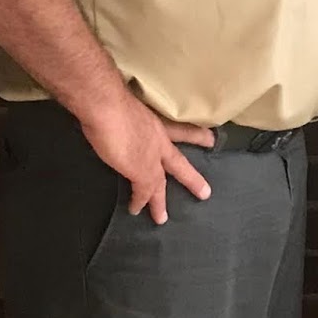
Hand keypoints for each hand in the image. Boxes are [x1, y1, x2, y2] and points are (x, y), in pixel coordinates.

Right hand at [78, 94, 214, 224]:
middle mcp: (158, 140)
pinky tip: (136, 210)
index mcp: (156, 123)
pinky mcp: (141, 172)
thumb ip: (126, 118)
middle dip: (191, 178)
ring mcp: (151, 157)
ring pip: (161, 184)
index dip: (196, 136)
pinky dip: (139, 202)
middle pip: (179, 162)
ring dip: (160, 202)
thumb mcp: (126, 107)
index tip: (211, 140)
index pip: (180, 130)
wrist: (107, 106)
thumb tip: (116, 122)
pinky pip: (142, 192)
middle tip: (205, 193)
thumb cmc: (112, 99)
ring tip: (162, 218)